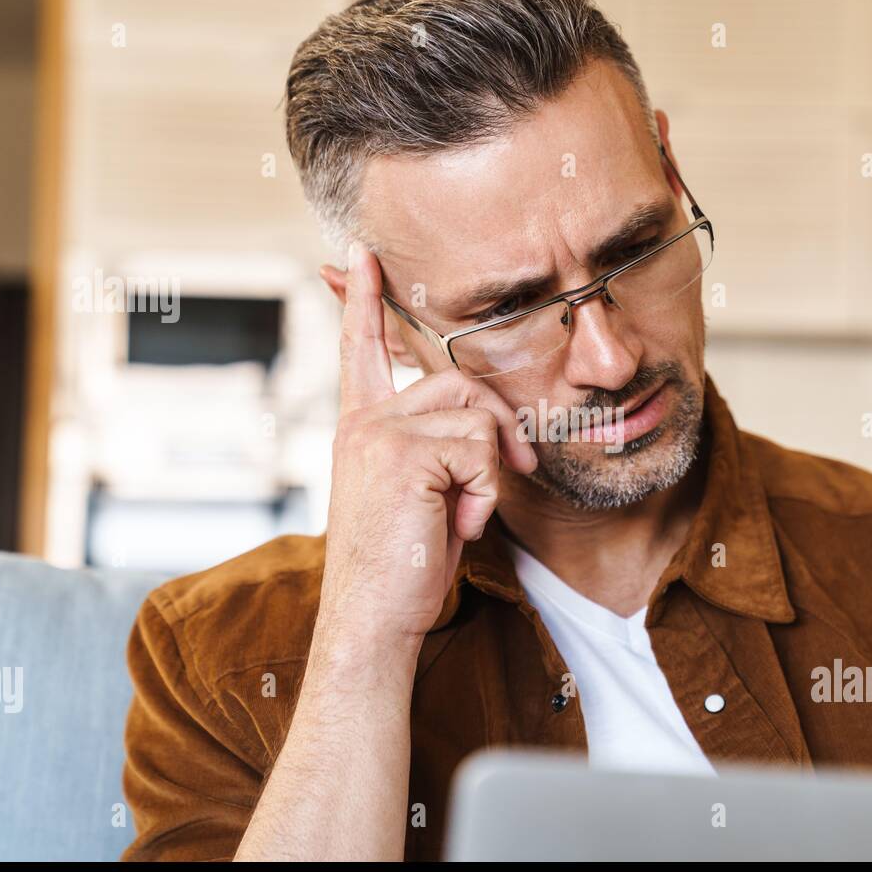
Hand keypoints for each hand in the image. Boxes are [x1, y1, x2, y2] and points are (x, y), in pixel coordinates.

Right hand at [313, 243, 537, 655]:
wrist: (374, 617)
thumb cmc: (403, 562)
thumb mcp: (423, 494)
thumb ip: (441, 449)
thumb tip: (493, 430)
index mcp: (362, 426)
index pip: (362, 350)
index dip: (364, 300)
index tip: (362, 253)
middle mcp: (364, 421)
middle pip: (459, 382)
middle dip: (498, 429)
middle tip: (510, 475)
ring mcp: (380, 433)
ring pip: (477, 416)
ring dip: (489, 470)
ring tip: (463, 513)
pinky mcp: (403, 453)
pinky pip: (481, 449)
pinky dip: (485, 493)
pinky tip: (458, 524)